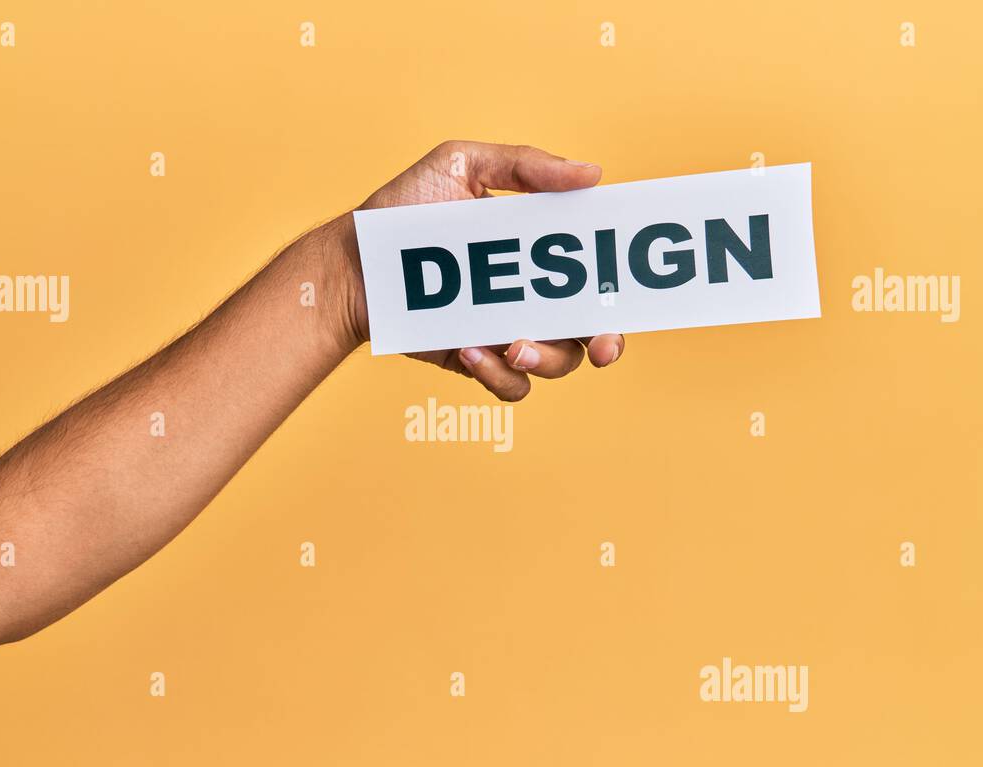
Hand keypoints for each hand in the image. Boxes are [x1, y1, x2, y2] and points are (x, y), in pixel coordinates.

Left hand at [325, 140, 625, 400]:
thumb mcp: (461, 165)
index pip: (597, 273)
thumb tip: (592, 173)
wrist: (353, 263)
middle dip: (606, 341)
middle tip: (600, 344)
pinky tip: (472, 348)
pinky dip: (499, 374)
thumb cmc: (405, 210)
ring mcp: (507, 332)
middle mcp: (532, 296)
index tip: (629, 293)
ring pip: (556, 363)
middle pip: (591, 328)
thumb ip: (527, 166)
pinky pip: (510, 384)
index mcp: (542, 252)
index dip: (623, 287)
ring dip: (548, 358)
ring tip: (514, 344)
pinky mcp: (476, 362)